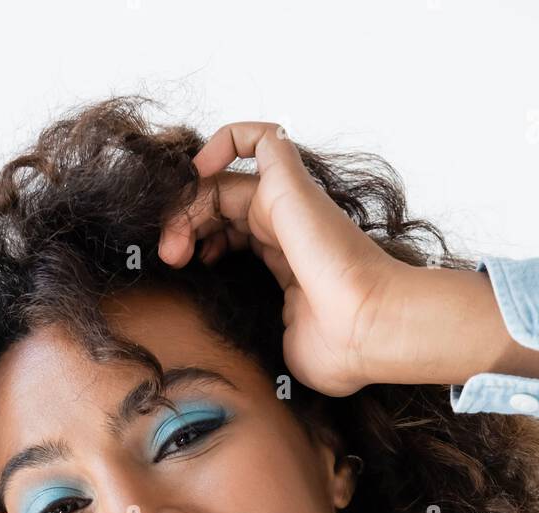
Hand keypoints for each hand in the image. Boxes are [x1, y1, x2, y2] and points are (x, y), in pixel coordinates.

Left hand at [157, 120, 405, 396]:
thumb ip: (262, 326)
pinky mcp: (291, 184)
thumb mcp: (284, 342)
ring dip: (186, 203)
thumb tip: (245, 334)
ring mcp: (290, 202)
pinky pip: (257, 139)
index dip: (201, 242)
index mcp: (287, 260)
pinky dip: (221, 142)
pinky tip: (197, 170)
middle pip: (219, 204)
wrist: (368, 331)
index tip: (191, 270)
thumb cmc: (340, 347)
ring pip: (223, 179)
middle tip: (170, 257)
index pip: (231, 232)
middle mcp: (288, 226)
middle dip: (184, 225)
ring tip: (174, 242)